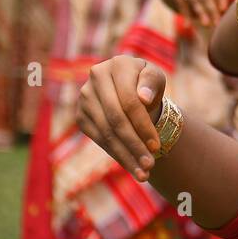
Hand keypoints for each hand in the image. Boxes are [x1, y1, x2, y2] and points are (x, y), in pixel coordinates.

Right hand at [76, 56, 167, 182]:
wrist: (132, 91)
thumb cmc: (147, 85)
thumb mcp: (156, 79)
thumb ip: (152, 83)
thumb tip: (143, 98)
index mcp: (118, 65)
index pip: (129, 101)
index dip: (142, 125)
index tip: (156, 145)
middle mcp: (96, 78)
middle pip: (115, 120)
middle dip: (134, 145)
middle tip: (150, 165)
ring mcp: (84, 97)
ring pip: (106, 133)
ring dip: (125, 156)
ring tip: (142, 173)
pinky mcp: (80, 116)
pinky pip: (99, 139)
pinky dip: (116, 154)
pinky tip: (131, 167)